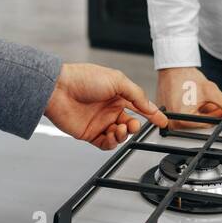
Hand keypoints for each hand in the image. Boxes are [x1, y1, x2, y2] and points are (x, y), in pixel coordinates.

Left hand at [44, 63, 167, 149]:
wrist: (58, 90)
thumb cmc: (83, 79)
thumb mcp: (117, 80)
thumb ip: (136, 95)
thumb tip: (150, 106)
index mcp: (118, 94)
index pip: (140, 106)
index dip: (152, 114)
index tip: (163, 121)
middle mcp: (109, 108)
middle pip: (130, 123)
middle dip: (135, 126)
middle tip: (133, 125)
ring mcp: (100, 121)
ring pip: (120, 135)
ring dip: (123, 134)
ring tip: (119, 128)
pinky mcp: (89, 133)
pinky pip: (106, 143)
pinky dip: (112, 142)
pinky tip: (112, 135)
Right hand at [156, 67, 221, 129]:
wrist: (173, 68)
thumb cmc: (187, 77)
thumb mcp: (210, 91)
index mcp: (182, 120)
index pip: (207, 124)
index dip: (217, 115)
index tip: (221, 107)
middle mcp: (173, 123)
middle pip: (200, 122)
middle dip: (208, 111)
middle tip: (207, 99)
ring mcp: (170, 119)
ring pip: (194, 119)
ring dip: (200, 109)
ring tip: (197, 96)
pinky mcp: (169, 115)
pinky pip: (186, 115)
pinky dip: (193, 108)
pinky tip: (191, 97)